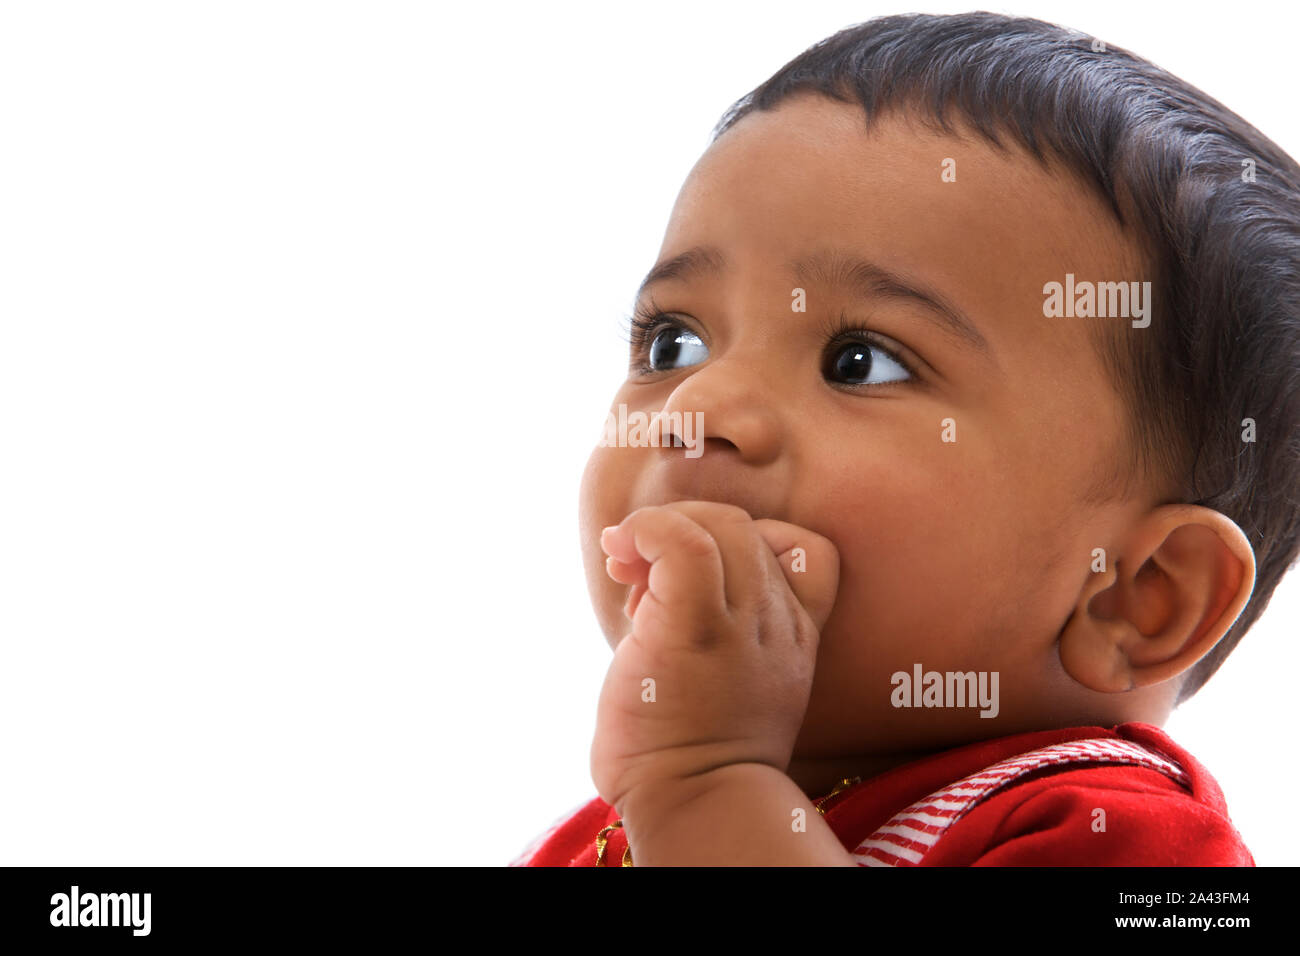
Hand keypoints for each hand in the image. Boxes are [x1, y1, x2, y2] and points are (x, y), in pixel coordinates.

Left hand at [590, 501, 839, 814]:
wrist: (693, 802)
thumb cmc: (687, 749)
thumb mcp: (724, 680)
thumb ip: (708, 623)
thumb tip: (645, 571)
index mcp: (793, 636)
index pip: (807, 550)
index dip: (749, 538)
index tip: (696, 571)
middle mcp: (777, 623)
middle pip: (744, 528)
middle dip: (683, 526)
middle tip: (635, 565)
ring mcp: (741, 624)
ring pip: (718, 526)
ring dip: (659, 528)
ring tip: (626, 568)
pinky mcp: (695, 628)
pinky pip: (682, 543)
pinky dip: (647, 530)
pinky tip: (621, 554)